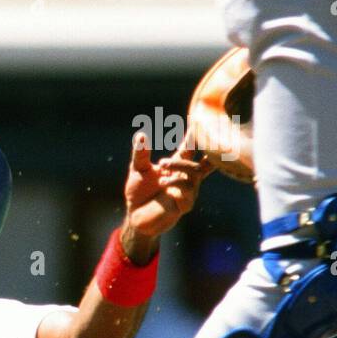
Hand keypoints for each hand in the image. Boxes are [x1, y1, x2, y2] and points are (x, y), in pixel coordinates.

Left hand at [122, 131, 213, 257]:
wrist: (135, 216)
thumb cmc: (139, 192)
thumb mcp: (138, 169)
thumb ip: (140, 153)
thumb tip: (141, 135)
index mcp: (177, 165)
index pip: (190, 148)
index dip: (196, 136)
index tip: (201, 121)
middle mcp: (185, 176)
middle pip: (200, 159)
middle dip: (193, 151)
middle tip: (178, 146)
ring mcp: (187, 191)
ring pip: (194, 173)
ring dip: (179, 167)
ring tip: (161, 166)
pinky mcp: (183, 205)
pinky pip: (187, 193)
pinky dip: (176, 185)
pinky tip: (163, 184)